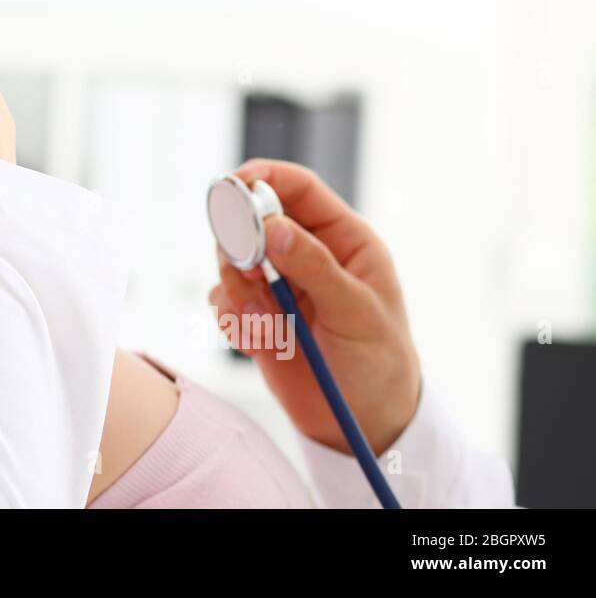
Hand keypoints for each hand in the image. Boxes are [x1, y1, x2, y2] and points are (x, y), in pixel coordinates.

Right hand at [208, 158, 421, 455]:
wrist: (364, 422)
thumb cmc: (378, 364)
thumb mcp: (357, 314)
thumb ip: (315, 268)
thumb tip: (274, 227)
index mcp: (343, 239)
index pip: (297, 188)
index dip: (262, 178)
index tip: (232, 186)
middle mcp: (306, 253)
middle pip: (251, 220)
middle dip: (241, 246)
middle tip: (250, 277)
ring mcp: (278, 283)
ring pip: (230, 259)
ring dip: (236, 289)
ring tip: (264, 324)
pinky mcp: (255, 313)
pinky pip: (222, 298)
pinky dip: (230, 317)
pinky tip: (258, 341)